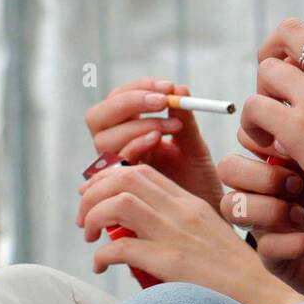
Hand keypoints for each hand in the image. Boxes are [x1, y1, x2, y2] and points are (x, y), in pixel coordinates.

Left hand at [77, 162, 301, 303]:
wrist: (261, 289)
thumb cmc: (232, 270)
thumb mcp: (207, 233)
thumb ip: (177, 223)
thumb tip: (137, 227)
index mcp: (191, 202)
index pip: (142, 171)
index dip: (108, 178)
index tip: (95, 196)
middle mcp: (183, 211)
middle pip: (126, 178)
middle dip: (93, 193)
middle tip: (84, 217)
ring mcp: (177, 234)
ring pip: (119, 203)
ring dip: (93, 216)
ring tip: (89, 235)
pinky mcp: (172, 261)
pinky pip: (122, 246)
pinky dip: (102, 255)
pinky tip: (102, 265)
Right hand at [85, 79, 222, 213]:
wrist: (205, 217)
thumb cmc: (198, 182)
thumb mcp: (194, 147)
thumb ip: (184, 119)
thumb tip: (179, 87)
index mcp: (132, 134)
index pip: (117, 102)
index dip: (137, 89)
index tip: (168, 87)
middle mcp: (117, 151)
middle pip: (98, 118)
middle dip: (128, 103)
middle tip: (161, 100)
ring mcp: (116, 170)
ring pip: (103, 140)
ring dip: (136, 124)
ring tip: (167, 126)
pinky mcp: (119, 190)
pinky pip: (114, 164)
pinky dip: (134, 145)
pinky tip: (157, 141)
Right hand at [217, 148, 303, 300]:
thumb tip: (299, 113)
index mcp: (284, 157)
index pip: (246, 135)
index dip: (260, 137)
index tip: (294, 144)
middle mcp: (270, 187)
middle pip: (228, 168)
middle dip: (260, 174)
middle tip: (298, 183)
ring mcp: (268, 220)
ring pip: (232, 206)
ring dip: (269, 209)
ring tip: (303, 214)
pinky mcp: (276, 255)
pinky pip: (266, 247)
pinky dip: (296, 243)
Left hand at [241, 19, 303, 223]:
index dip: (300, 58)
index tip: (299, 84)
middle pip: (288, 33)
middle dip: (272, 56)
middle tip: (273, 90)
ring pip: (266, 70)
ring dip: (262, 95)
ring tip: (270, 123)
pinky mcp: (297, 127)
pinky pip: (254, 106)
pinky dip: (252, 124)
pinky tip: (267, 143)